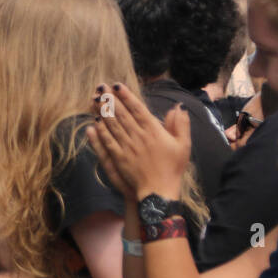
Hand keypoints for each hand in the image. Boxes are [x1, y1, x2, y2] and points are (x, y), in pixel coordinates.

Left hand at [87, 81, 189, 199]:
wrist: (159, 191)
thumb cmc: (173, 168)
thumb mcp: (183, 145)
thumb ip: (180, 125)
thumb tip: (178, 107)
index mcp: (154, 131)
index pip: (138, 109)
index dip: (127, 96)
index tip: (117, 85)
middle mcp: (139, 136)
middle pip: (122, 114)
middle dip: (110, 99)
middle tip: (101, 87)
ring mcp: (127, 147)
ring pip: (113, 125)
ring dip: (103, 111)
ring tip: (95, 99)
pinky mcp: (119, 158)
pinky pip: (108, 142)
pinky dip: (100, 131)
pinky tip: (94, 122)